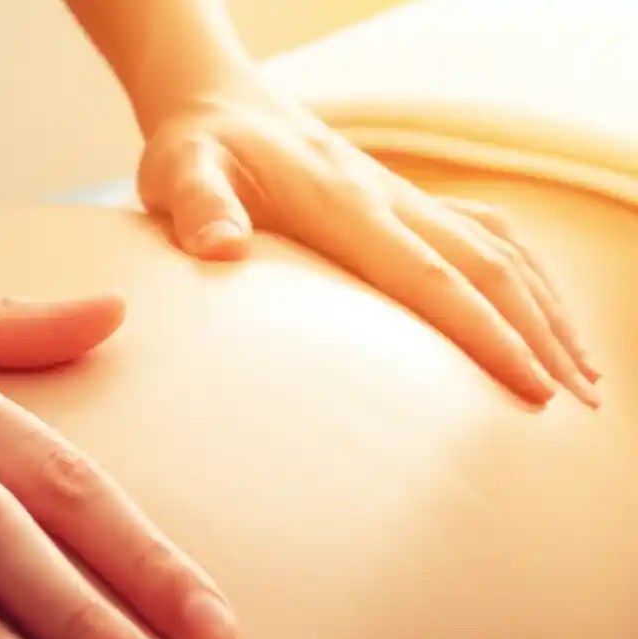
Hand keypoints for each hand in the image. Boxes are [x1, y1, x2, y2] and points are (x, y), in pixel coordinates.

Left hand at [138, 70, 598, 407]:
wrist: (218, 103)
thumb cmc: (198, 149)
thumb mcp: (181, 172)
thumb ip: (199, 207)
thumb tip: (220, 249)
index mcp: (347, 206)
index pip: (432, 277)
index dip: (487, 334)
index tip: (535, 387)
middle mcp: (392, 201)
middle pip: (489, 269)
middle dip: (541, 336)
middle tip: (583, 406)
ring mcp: (404, 200)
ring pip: (502, 251)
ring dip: (548, 310)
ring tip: (585, 374)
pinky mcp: (404, 203)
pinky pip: (487, 233)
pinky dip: (527, 275)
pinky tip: (541, 310)